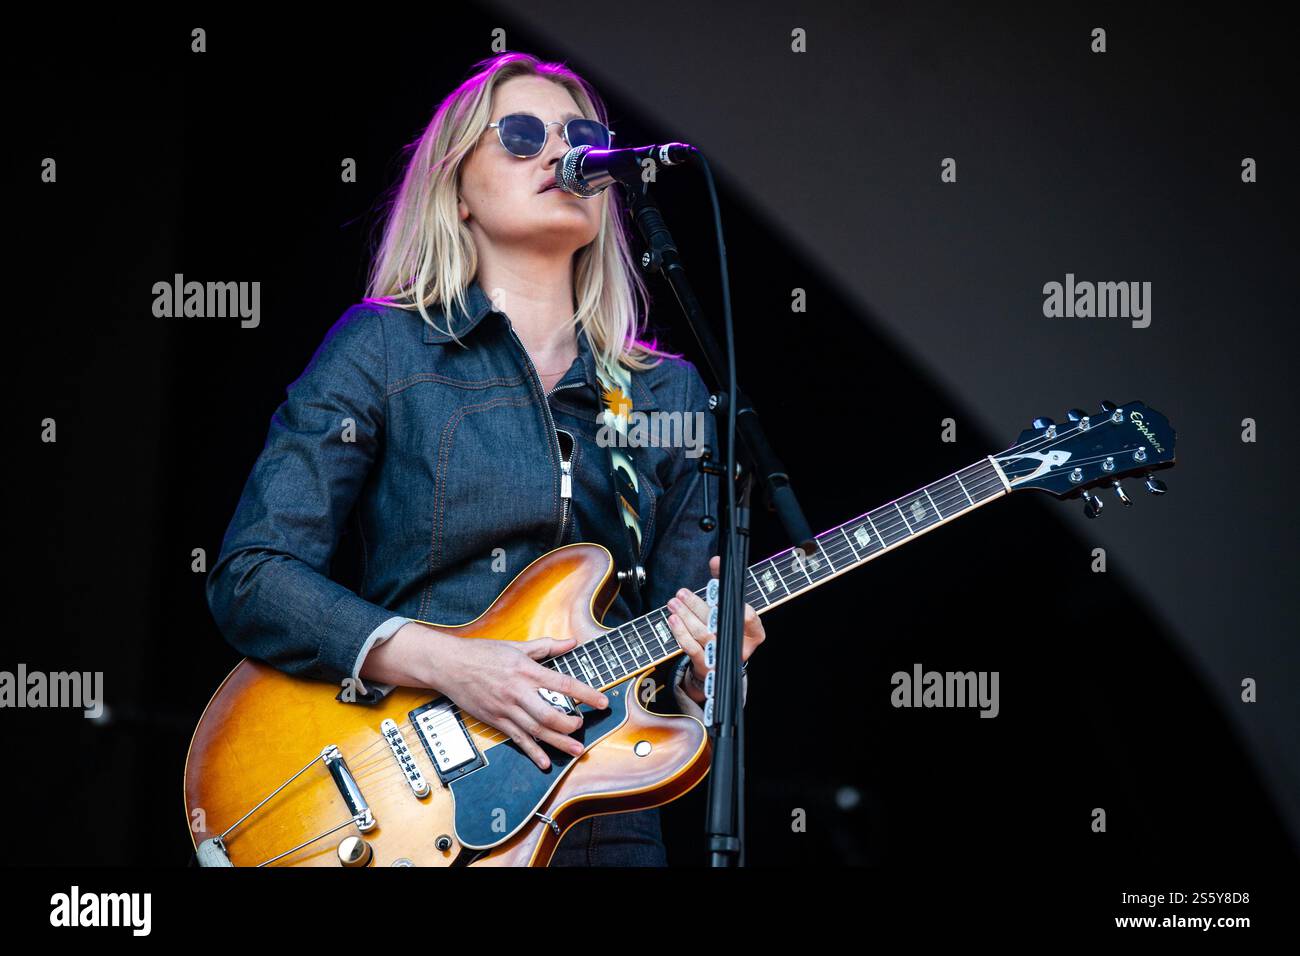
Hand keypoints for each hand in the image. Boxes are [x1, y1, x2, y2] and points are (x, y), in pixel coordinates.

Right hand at [424, 630, 608, 771]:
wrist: (450, 665)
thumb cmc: (482, 653)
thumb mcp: (517, 646)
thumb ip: (546, 646)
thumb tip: (571, 642)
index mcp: (527, 671)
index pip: (563, 684)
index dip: (586, 694)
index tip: (602, 701)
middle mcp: (518, 692)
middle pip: (550, 714)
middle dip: (570, 725)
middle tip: (582, 728)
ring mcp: (506, 709)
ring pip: (537, 730)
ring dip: (558, 743)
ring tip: (575, 751)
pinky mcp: (496, 720)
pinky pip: (518, 739)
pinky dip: (532, 752)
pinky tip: (545, 762)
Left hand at [665, 555, 765, 706]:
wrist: (717, 660)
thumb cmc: (725, 627)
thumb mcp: (730, 605)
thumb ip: (724, 582)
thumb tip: (716, 560)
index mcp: (754, 633)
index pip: (751, 620)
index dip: (742, 611)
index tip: (723, 597)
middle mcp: (740, 646)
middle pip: (719, 623)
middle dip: (698, 606)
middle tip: (682, 593)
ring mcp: (722, 656)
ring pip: (703, 634)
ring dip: (685, 617)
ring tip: (674, 603)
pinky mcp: (706, 665)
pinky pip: (692, 648)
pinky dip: (681, 633)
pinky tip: (672, 620)